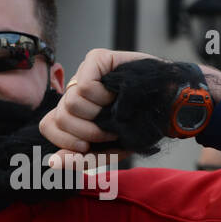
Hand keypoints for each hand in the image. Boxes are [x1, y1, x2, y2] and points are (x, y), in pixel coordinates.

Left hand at [39, 49, 150, 168]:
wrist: (172, 107)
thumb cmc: (141, 127)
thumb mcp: (109, 151)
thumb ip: (81, 159)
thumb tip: (53, 162)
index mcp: (75, 111)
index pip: (48, 125)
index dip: (64, 141)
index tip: (86, 147)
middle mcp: (76, 90)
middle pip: (58, 116)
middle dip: (85, 132)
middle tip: (108, 131)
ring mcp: (85, 72)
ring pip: (69, 102)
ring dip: (97, 116)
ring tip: (114, 112)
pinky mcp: (96, 59)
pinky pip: (84, 86)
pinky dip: (102, 98)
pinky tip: (116, 95)